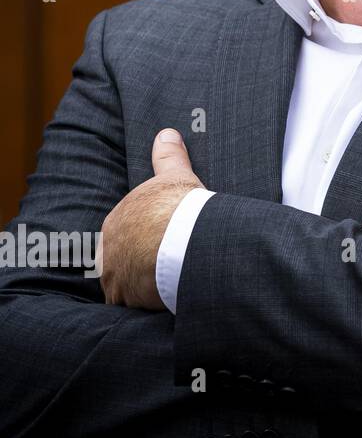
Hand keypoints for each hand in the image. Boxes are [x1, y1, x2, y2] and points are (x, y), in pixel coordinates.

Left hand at [100, 129, 202, 309]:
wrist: (179, 238)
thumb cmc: (176, 206)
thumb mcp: (176, 176)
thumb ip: (169, 157)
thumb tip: (166, 133)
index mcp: (117, 220)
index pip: (124, 232)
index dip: (143, 236)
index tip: (158, 240)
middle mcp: (108, 249)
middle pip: (119, 258)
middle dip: (135, 262)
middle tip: (161, 263)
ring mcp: (114, 275)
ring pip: (122, 283)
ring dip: (137, 286)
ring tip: (162, 286)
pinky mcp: (126, 297)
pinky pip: (132, 303)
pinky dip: (143, 304)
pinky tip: (160, 302)